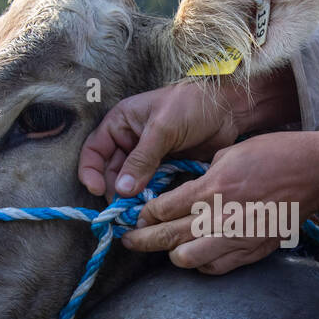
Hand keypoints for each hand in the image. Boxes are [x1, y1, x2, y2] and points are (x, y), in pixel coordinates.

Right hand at [78, 68, 299, 198]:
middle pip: (110, 172)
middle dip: (114, 191)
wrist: (227, 109)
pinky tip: (152, 208)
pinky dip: (149, 197)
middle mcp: (129, 140)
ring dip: (131, 197)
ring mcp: (147, 156)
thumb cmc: (190, 106)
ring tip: (136, 212)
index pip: (93, 151)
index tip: (98, 191)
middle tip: (122, 210)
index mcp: (120, 123)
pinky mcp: (165, 167)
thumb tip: (122, 190)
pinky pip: (150, 186)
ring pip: (130, 182)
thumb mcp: (162, 129)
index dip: (91, 171)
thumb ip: (142, 159)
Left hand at [121, 129, 318, 273]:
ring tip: (166, 248)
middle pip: (166, 237)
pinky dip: (200, 264)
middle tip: (130, 240)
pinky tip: (196, 255)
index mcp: (211, 187)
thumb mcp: (230, 152)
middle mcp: (218, 216)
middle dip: (141, 239)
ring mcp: (235, 237)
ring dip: (172, 253)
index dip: (144, 215)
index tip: (138, 216)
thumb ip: (204, 176)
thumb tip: (187, 191)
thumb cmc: (274, 155)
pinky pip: (214, 267)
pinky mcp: (250, 251)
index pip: (163, 209)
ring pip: (186, 259)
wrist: (313, 173)